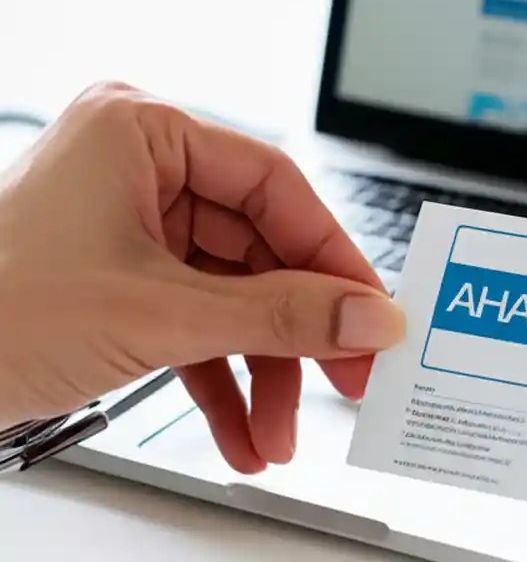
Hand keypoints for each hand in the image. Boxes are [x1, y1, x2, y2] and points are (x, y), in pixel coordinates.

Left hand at [0, 83, 404, 472]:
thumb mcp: (159, 314)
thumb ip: (280, 315)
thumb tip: (367, 317)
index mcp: (144, 131)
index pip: (274, 184)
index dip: (332, 254)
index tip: (371, 310)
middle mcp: (138, 167)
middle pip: (258, 248)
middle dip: (295, 332)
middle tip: (347, 376)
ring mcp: (127, 223)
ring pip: (230, 294)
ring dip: (260, 371)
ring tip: (280, 430)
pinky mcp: (118, 277)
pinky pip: (193, 320)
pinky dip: (218, 378)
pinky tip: (242, 430)